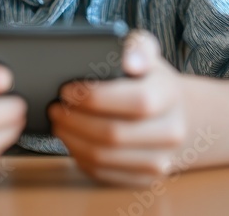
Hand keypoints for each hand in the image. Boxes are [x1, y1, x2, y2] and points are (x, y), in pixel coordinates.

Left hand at [49, 31, 187, 186]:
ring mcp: (160, 160)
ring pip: (105, 157)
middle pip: (115, 134)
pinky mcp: (142, 180)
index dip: (97, 97)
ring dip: (72, 140)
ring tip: (58, 122)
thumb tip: (129, 61)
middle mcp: (171, 132)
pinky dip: (79, 157)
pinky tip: (71, 140)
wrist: (172, 113)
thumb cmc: (148, 78)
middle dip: (76, 120)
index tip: (68, 89)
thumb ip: (136, 47)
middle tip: (56, 107)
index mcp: (170, 95)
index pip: (137, 101)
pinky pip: (104, 174)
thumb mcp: (145, 52)